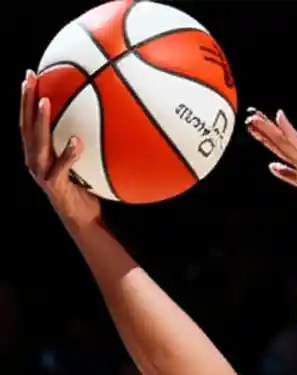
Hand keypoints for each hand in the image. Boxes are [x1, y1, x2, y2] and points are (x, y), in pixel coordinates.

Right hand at [20, 69, 99, 226]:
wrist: (84, 219)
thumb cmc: (87, 188)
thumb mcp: (87, 161)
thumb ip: (89, 142)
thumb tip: (112, 118)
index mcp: (39, 151)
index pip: (29, 119)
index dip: (27, 97)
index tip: (32, 74)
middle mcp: (35, 159)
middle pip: (26, 124)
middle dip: (26, 100)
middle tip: (30, 77)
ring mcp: (42, 172)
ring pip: (37, 142)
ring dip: (40, 121)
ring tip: (45, 101)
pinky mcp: (55, 185)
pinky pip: (61, 167)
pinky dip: (68, 154)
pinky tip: (76, 140)